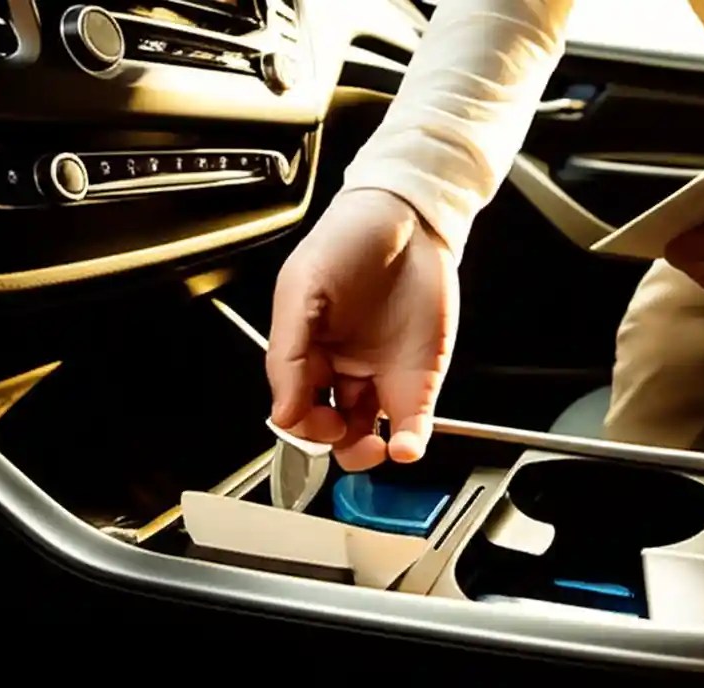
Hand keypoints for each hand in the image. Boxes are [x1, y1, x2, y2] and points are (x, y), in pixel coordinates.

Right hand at [266, 189, 458, 470]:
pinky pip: (413, 423)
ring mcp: (382, 377)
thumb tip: (283, 411)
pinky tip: (404, 446)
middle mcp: (342, 371)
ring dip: (370, 454)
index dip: (301, 425)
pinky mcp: (420, 377)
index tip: (311, 421)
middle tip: (342, 435)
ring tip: (377, 449)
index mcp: (306, 354)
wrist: (406, 219)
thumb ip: (288, 353)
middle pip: (331, 432)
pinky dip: (410, 443)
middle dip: (334, 446)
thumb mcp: (301, 289)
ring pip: (370, 437)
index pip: (296, 410)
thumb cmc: (346, 242)